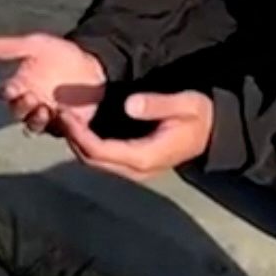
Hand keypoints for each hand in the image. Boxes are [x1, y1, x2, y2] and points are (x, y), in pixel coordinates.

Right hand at [0, 33, 106, 135]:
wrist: (91, 66)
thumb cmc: (59, 56)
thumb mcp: (38, 45)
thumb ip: (14, 47)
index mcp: (19, 86)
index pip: (5, 93)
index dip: (6, 92)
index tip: (12, 88)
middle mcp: (28, 105)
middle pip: (18, 112)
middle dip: (22, 107)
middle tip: (31, 97)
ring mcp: (46, 117)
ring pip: (34, 126)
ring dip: (36, 121)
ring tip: (44, 110)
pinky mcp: (65, 125)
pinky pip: (59, 131)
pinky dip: (61, 126)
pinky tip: (65, 115)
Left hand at [58, 91, 212, 181]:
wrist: (215, 133)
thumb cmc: (200, 116)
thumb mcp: (185, 103)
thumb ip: (157, 104)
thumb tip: (129, 104)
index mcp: (146, 156)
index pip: (101, 151)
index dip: (79, 135)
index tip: (66, 114)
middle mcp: (137, 169)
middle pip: (94, 161)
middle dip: (73, 139)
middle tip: (59, 114)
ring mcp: (136, 171)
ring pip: (97, 163)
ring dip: (78, 144)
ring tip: (66, 119)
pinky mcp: (136, 166)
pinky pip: (105, 160)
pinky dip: (89, 146)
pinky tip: (82, 128)